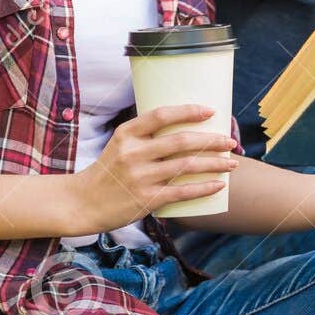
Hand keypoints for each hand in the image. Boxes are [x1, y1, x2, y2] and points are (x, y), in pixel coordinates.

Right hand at [70, 104, 238, 235]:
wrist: (82, 203)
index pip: (161, 115)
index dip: (188, 111)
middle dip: (212, 140)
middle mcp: (133, 153)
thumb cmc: (108, 171)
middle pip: (181, 141)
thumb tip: (186, 126)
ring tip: (232, 162)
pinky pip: (182, 191)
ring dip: (215, 163)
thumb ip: (146, 135)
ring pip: (186, 165)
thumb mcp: (120, 144)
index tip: (210, 111)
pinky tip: (219, 185)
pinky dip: (204, 187)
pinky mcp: (146, 199)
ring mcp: (140, 177)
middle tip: (231, 141)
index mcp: (127, 134)